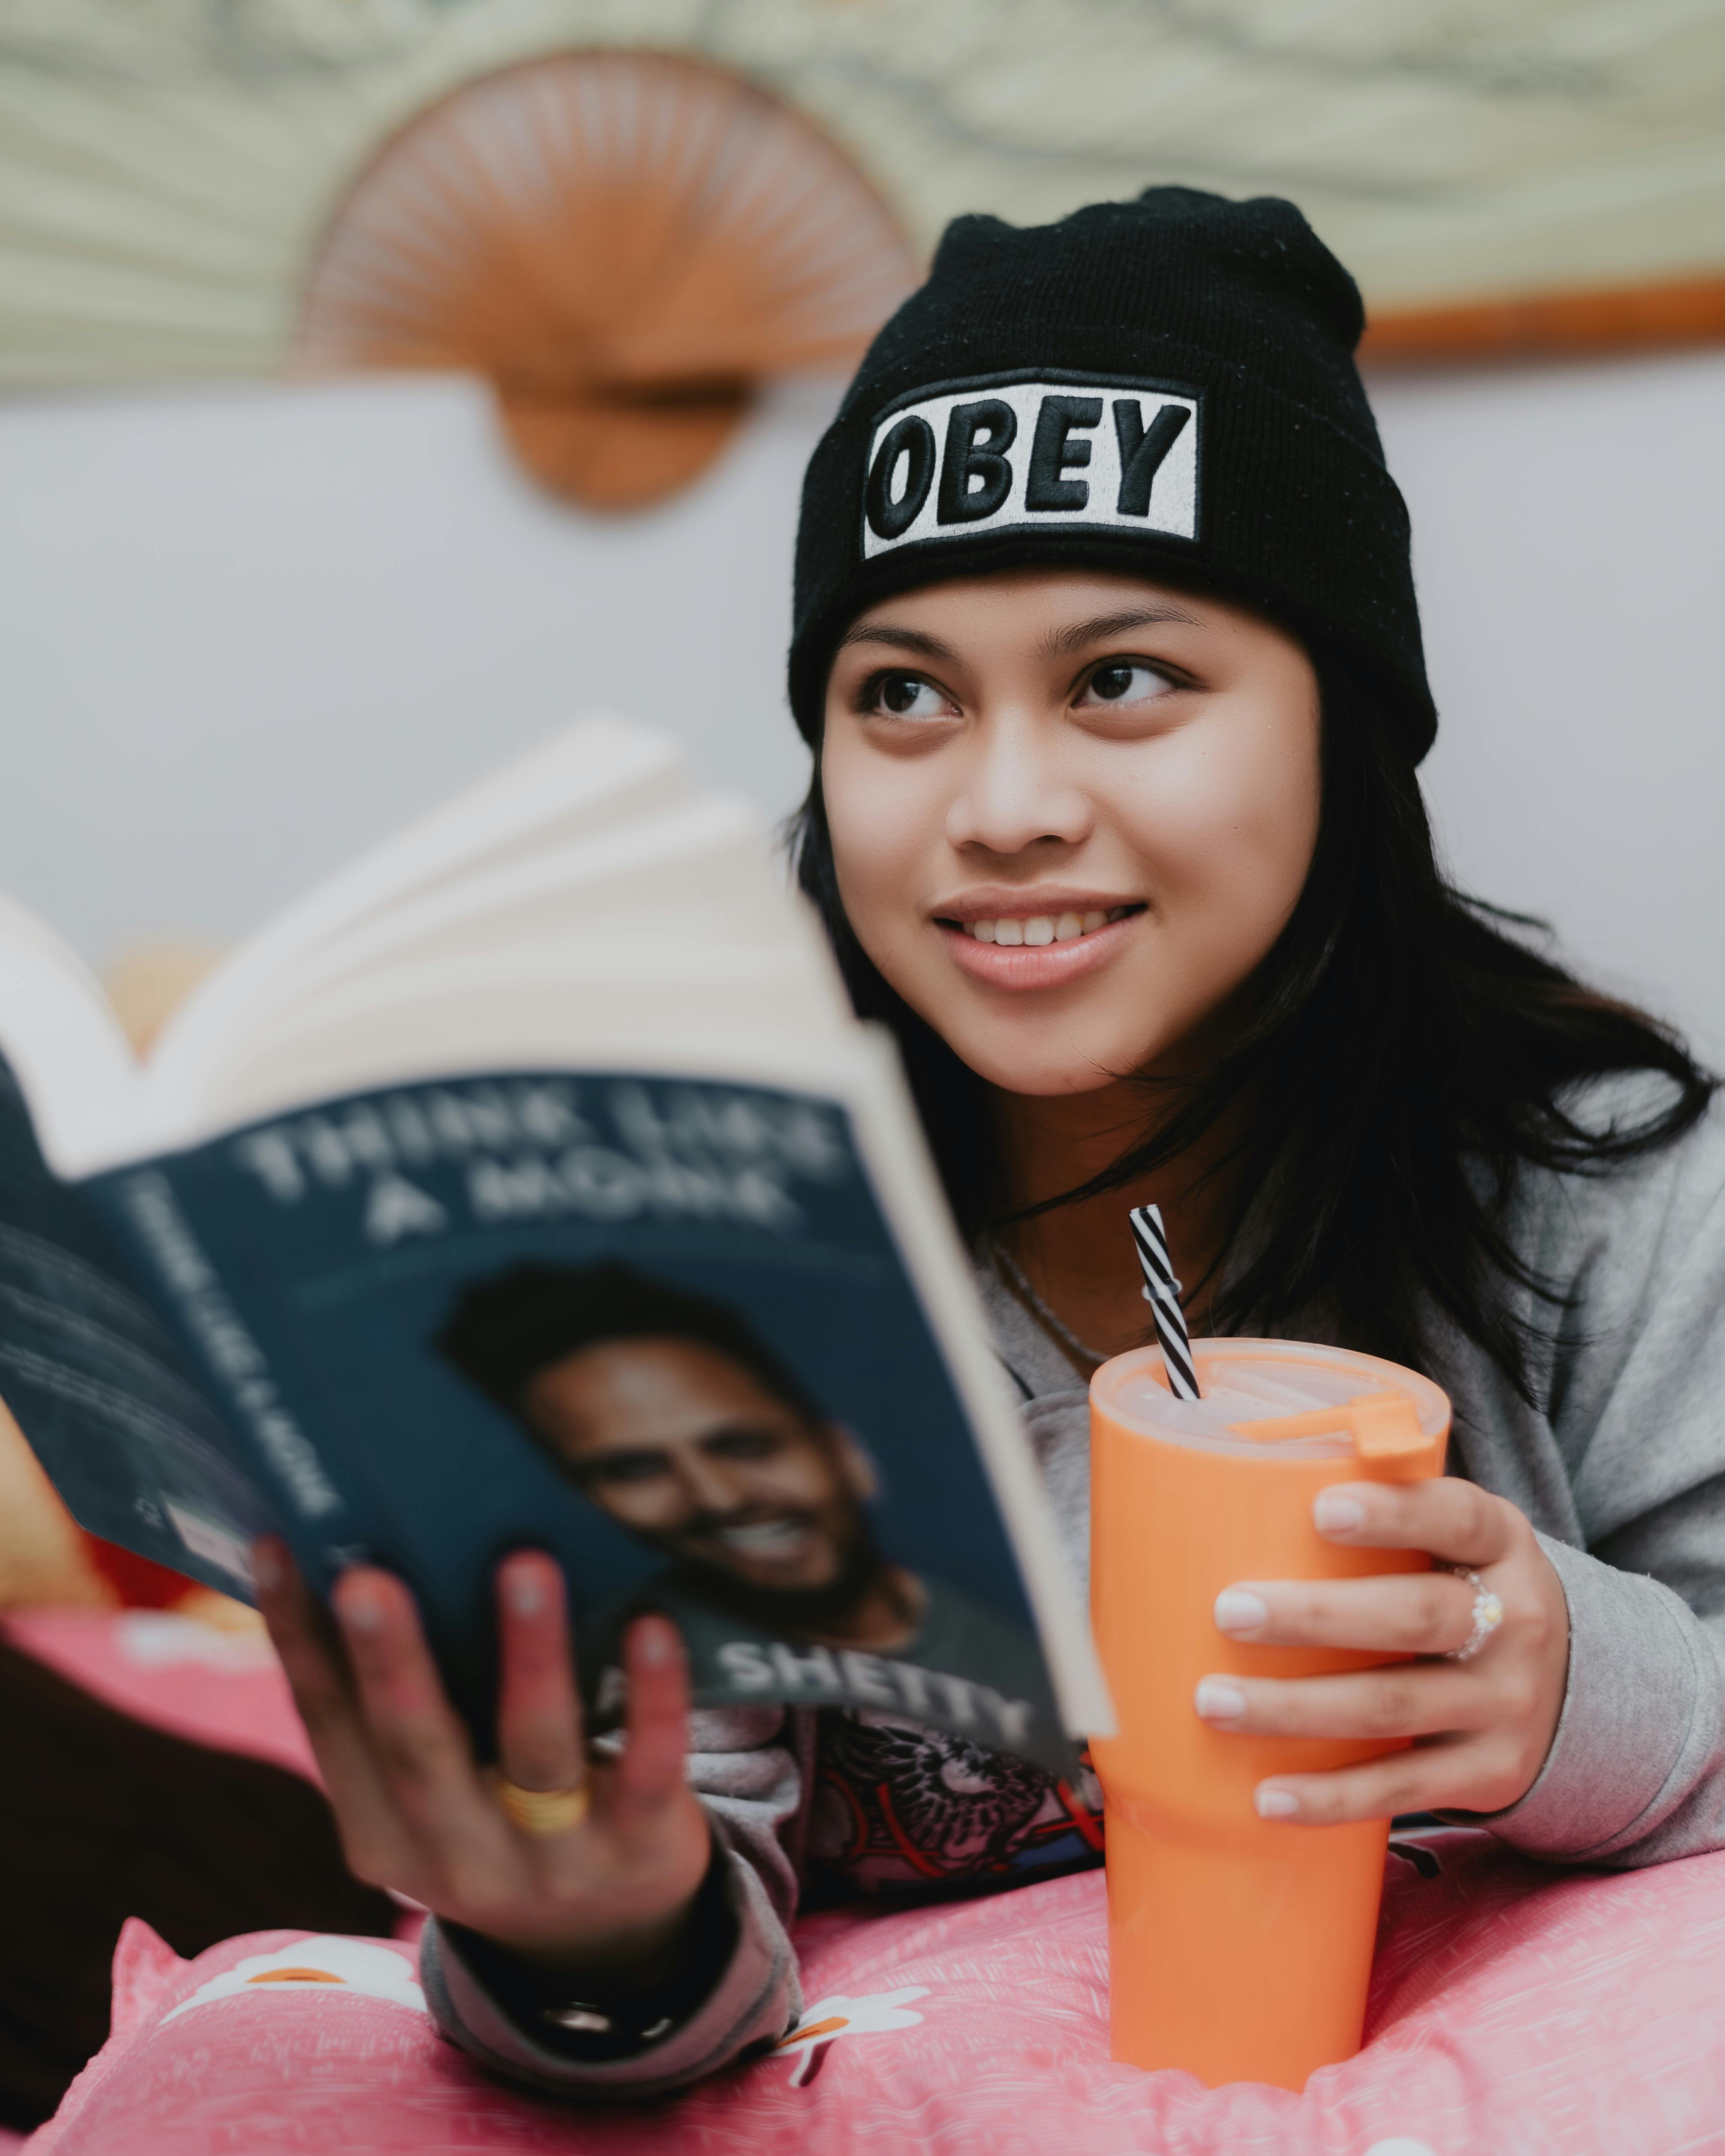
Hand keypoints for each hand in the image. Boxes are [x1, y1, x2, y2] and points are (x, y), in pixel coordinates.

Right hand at [254, 1539, 710, 1977]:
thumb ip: (404, 1703)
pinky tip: (651, 1625)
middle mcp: (456, 1856)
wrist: (608, 1945)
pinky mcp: (642, 1851)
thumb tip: (362, 1551)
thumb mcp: (434, 1787)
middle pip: (418, 1750)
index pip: (329, 1725)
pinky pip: (649, 1772)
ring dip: (531, 1658)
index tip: (278, 1545)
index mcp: (383, 1833)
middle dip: (391, 1662)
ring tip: (527, 1563)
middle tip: (368, 1576)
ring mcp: (552, 1863)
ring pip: (536, 1754)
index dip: (299, 1640)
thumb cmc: (500, 1815)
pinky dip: (653, 1701)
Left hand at [1194, 1479, 1569, 1823]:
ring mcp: (1507, 1703)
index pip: (1456, 1517)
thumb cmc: (1463, 1587)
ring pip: (1391, 1706)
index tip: (1320, 1510)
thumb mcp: (1453, 1539)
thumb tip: (1241, 1491)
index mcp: (1500, 1543)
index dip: (1393, 1513)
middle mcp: (1514, 1621)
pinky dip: (1331, 1796)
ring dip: (1295, 1708)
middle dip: (1314, 1616)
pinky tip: (1267, 1797)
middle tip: (1229, 1612)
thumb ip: (1386, 1515)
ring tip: (1215, 1702)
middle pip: (1412, 1617)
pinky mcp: (1491, 1771)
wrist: (1574, 1686)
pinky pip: (1403, 1786)